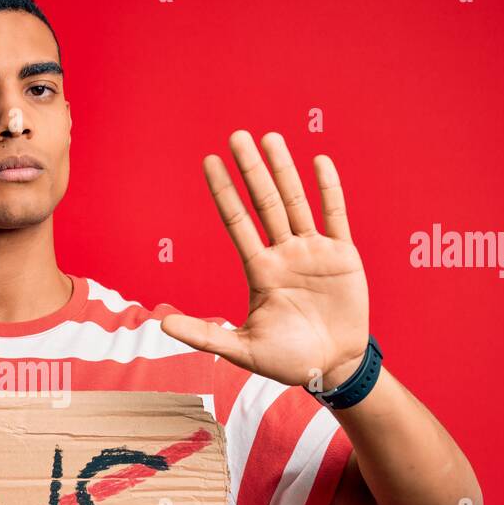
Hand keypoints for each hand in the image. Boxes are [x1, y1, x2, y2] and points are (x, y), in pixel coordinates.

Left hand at [161, 130, 368, 389]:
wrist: (332, 368)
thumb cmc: (286, 360)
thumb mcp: (241, 349)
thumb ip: (204, 335)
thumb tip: (160, 326)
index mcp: (260, 271)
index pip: (237, 223)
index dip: (224, 193)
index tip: (209, 162)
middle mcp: (284, 254)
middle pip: (264, 203)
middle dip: (251, 170)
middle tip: (237, 135)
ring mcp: (313, 252)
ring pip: (296, 202)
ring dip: (284, 171)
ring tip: (270, 138)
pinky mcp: (343, 256)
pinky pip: (335, 216)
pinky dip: (329, 190)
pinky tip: (319, 162)